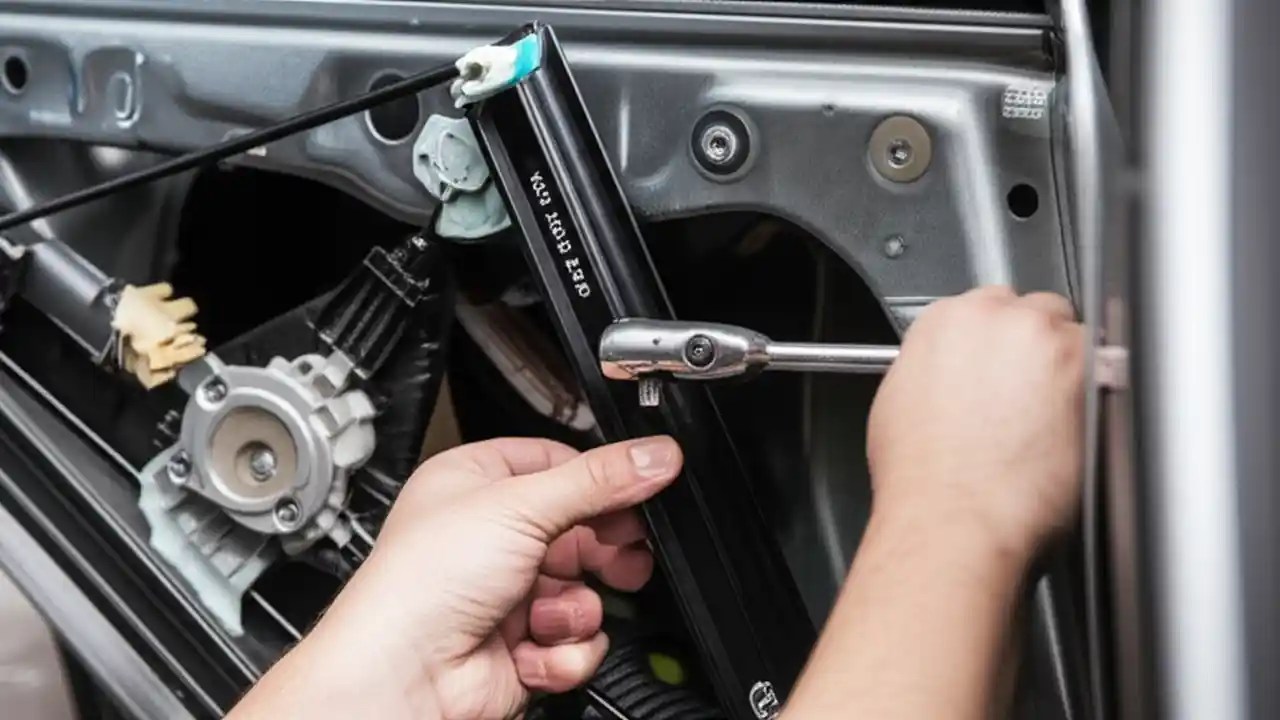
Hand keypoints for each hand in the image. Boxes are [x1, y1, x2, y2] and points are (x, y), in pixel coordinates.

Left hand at [231, 436, 682, 719]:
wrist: (404, 678)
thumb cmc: (422, 583)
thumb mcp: (521, 507)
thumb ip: (600, 481)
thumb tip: (658, 455)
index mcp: (476, 484)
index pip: (558, 466)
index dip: (599, 482)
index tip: (638, 490)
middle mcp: (489, 537)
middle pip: (580, 531)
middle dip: (602, 552)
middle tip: (625, 555)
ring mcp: (506, 594)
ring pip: (584, 592)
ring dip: (574, 609)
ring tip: (549, 613)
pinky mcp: (520, 645)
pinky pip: (575, 641)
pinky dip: (564, 651)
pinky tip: (536, 649)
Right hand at [866, 286, 1084, 558]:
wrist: (953, 518)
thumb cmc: (923, 477)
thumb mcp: (900, 403)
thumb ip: (934, 367)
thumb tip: (952, 373)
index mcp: (945, 320)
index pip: (985, 307)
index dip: (996, 345)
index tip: (1000, 368)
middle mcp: (997, 318)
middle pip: (1034, 312)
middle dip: (1035, 349)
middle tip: (1026, 396)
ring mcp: (1047, 340)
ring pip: (1074, 338)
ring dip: (1067, 370)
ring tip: (1049, 422)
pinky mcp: (1092, 370)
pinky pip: (1107, 371)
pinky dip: (1095, 396)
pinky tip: (1070, 433)